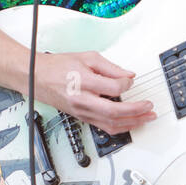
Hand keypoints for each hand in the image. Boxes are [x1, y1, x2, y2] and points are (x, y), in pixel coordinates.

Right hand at [34, 51, 156, 134]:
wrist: (37, 77)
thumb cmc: (59, 66)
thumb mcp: (87, 57)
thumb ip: (110, 67)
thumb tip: (129, 75)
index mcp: (83, 82)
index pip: (113, 88)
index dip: (127, 84)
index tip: (130, 80)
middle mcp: (82, 100)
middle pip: (114, 112)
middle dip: (136, 110)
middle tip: (149, 106)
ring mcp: (82, 112)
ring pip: (110, 124)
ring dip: (132, 122)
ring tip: (147, 117)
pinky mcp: (82, 117)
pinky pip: (104, 127)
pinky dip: (120, 126)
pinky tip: (131, 123)